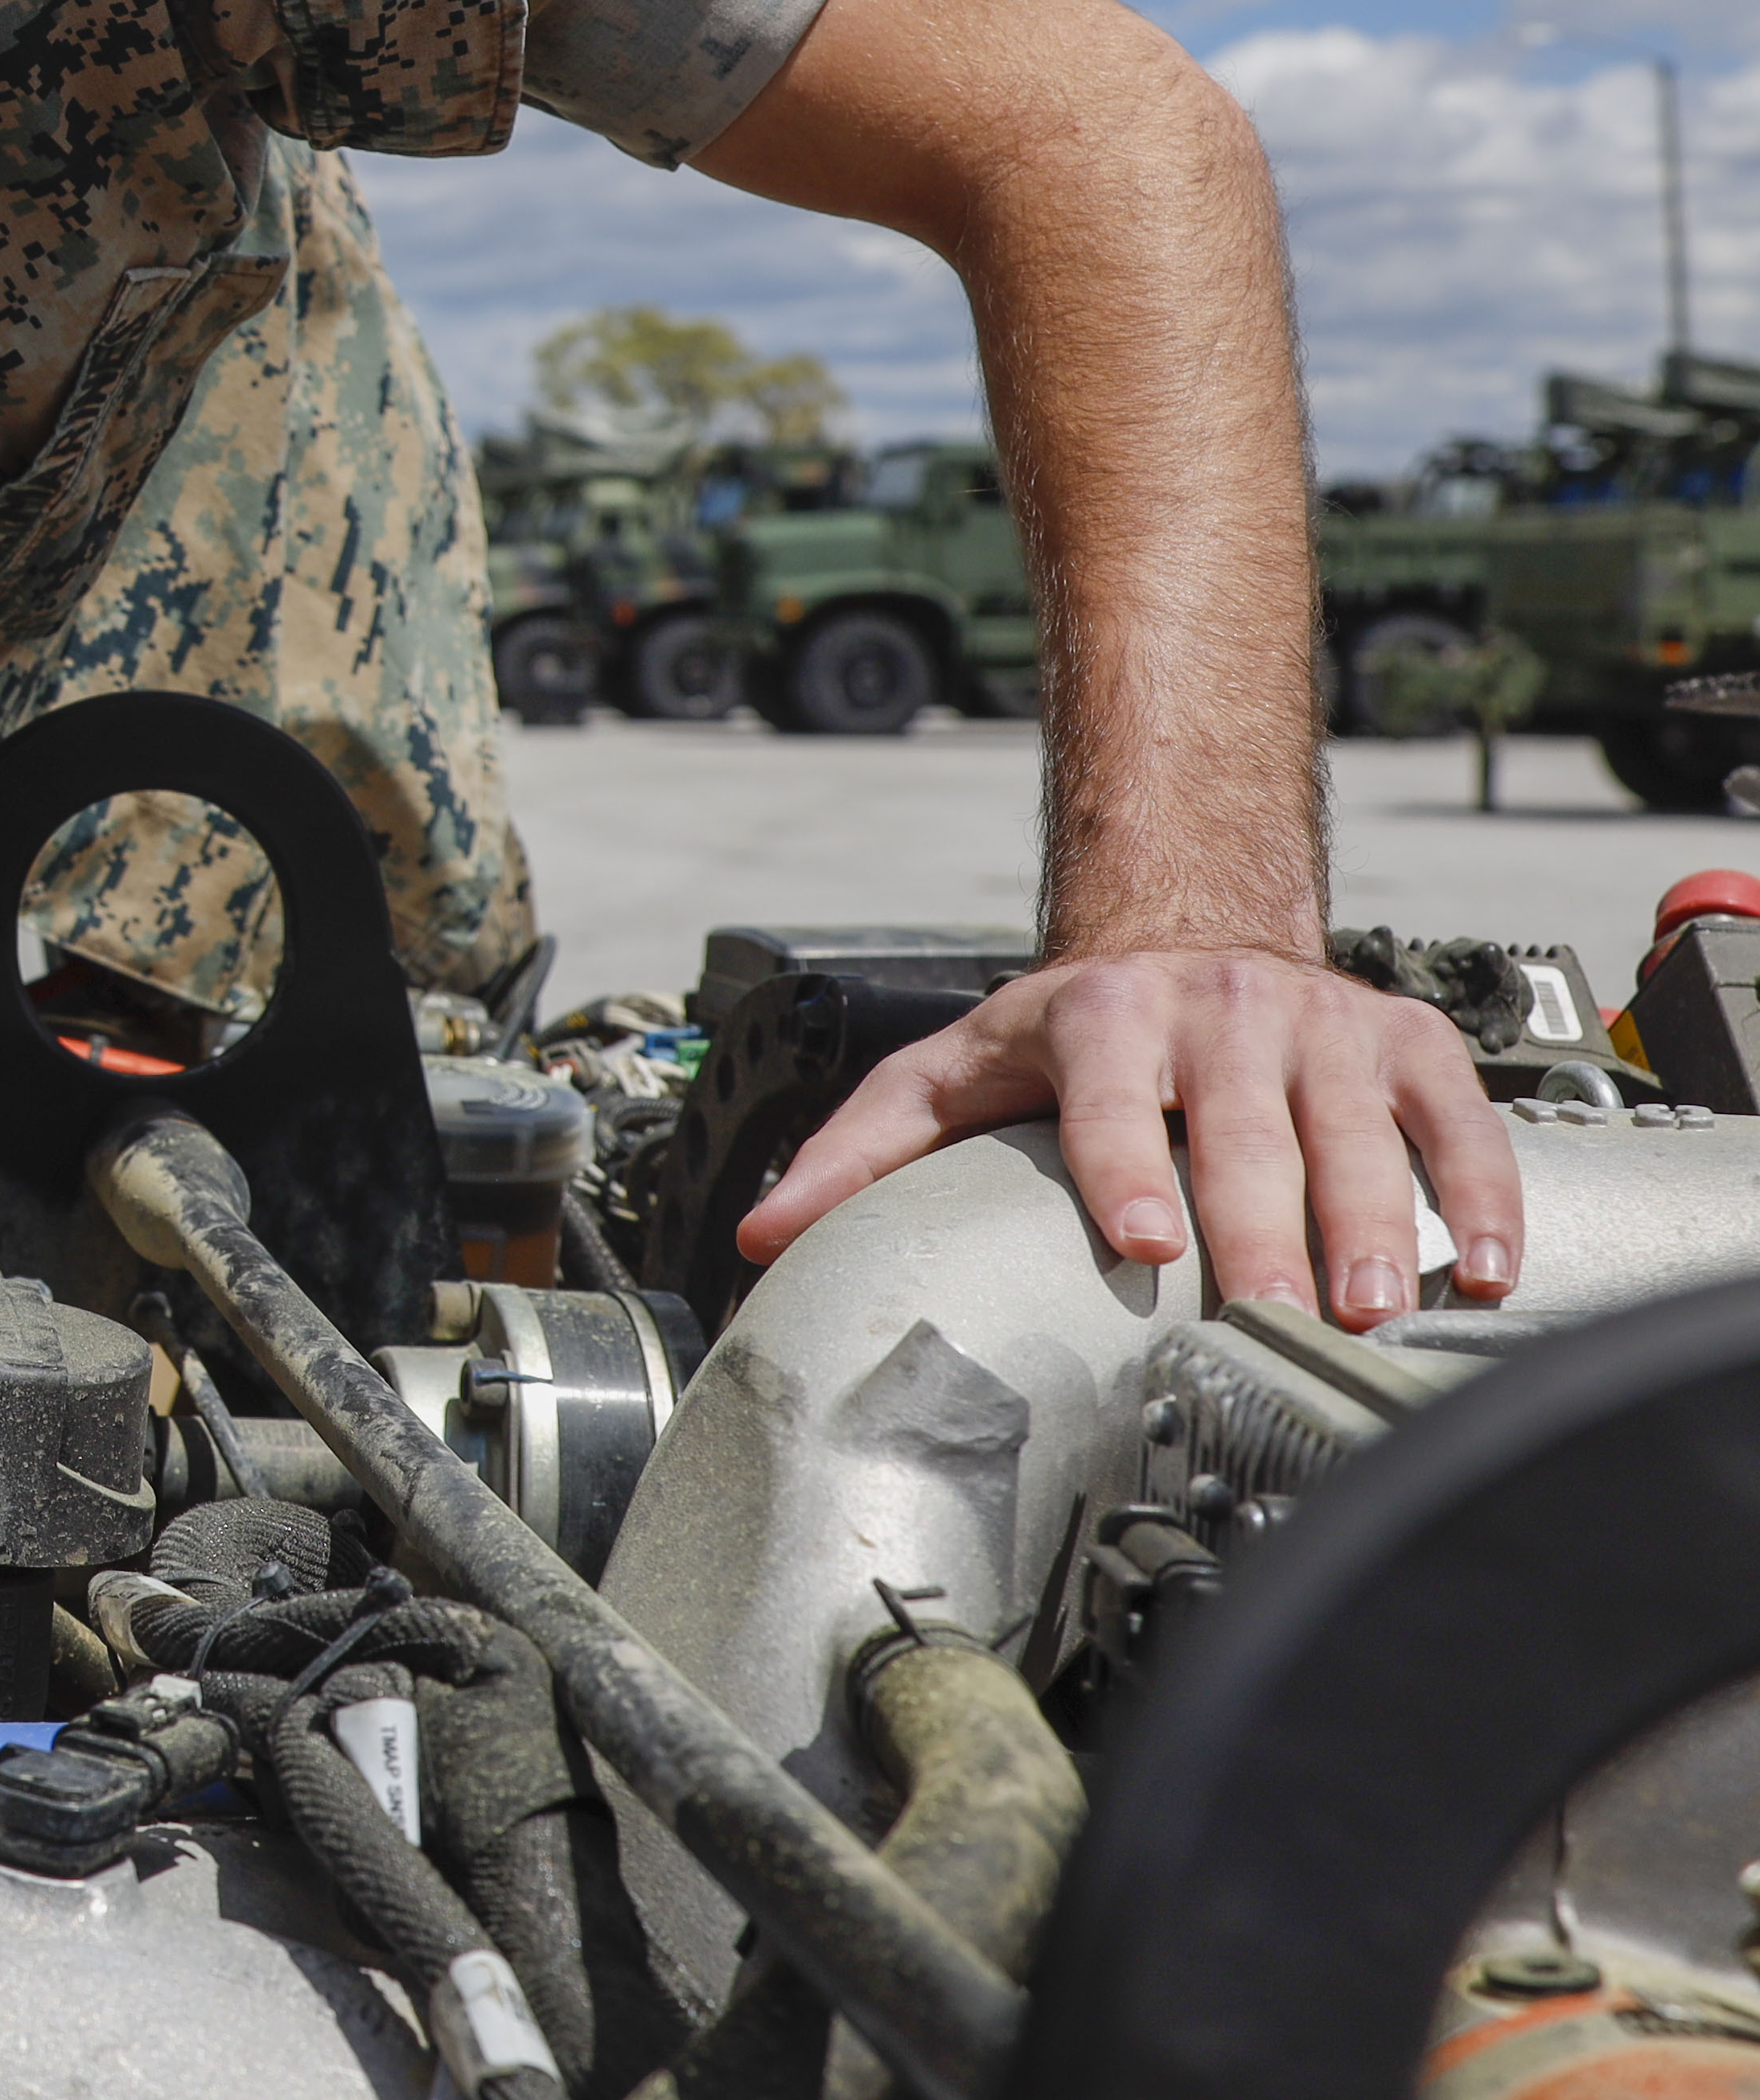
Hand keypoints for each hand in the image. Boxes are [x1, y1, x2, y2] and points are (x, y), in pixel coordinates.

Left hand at [731, 947, 1524, 1325]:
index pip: (1110, 1103)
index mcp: (1096, 1021)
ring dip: (1374, 1227)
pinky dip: (1478, 1195)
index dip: (1126, 1168)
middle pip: (1243, 1136)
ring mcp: (1317, 1026)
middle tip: (1280, 1316)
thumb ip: (859, 1155)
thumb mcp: (953, 1072)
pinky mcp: (1402, 1041)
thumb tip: (763, 1233)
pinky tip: (1483, 1273)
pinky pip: (1455, 1120)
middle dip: (1265, 1230)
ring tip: (1375, 1309)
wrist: (1188, 929)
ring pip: (1356, 1133)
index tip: (1145, 1239)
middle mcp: (1214, 1013)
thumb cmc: (1070, 1031)